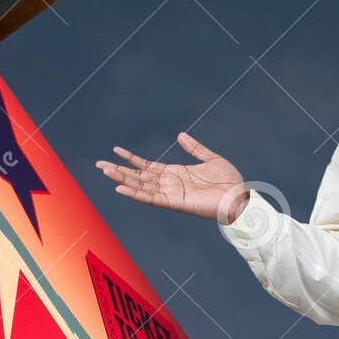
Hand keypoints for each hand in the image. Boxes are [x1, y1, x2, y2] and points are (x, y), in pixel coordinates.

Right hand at [95, 132, 249, 222]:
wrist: (240, 198)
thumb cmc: (229, 182)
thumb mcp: (211, 158)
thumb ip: (195, 148)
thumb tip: (181, 135)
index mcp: (175, 173)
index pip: (147, 166)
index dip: (131, 159)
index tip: (116, 150)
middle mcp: (169, 184)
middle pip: (138, 177)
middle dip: (119, 170)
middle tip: (99, 164)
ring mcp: (170, 194)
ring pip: (140, 186)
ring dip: (122, 179)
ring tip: (105, 171)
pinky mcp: (175, 202)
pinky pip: (151, 198)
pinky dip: (135, 193)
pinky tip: (121, 188)